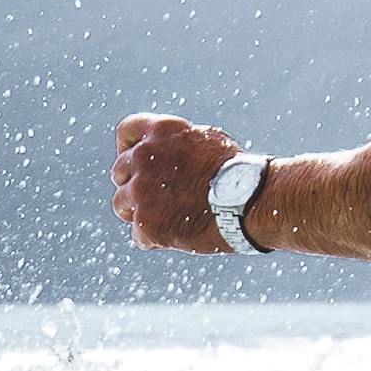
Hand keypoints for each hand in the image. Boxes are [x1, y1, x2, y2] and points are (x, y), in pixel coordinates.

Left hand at [114, 111, 245, 252]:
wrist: (251, 202)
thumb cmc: (238, 173)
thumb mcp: (208, 141)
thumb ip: (179, 144)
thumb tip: (168, 151)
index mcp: (161, 131)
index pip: (126, 131)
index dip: (127, 148)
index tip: (136, 162)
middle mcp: (144, 156)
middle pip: (119, 171)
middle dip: (133, 185)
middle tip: (153, 199)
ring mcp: (141, 190)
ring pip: (121, 204)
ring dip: (138, 213)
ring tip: (164, 221)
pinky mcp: (145, 222)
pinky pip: (138, 234)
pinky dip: (154, 239)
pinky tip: (176, 238)